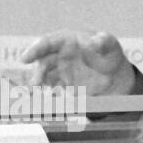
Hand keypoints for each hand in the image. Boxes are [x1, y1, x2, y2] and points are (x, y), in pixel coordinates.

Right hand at [21, 30, 135, 94]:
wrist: (117, 79)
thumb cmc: (111, 56)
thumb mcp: (110, 46)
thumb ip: (104, 42)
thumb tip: (96, 41)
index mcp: (67, 40)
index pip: (48, 42)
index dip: (35, 49)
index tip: (25, 58)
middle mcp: (59, 55)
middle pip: (43, 62)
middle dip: (37, 72)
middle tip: (35, 83)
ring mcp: (59, 71)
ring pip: (44, 77)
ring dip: (40, 85)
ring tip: (41, 94)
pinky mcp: (62, 87)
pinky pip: (52, 91)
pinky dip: (49, 96)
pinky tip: (51, 102)